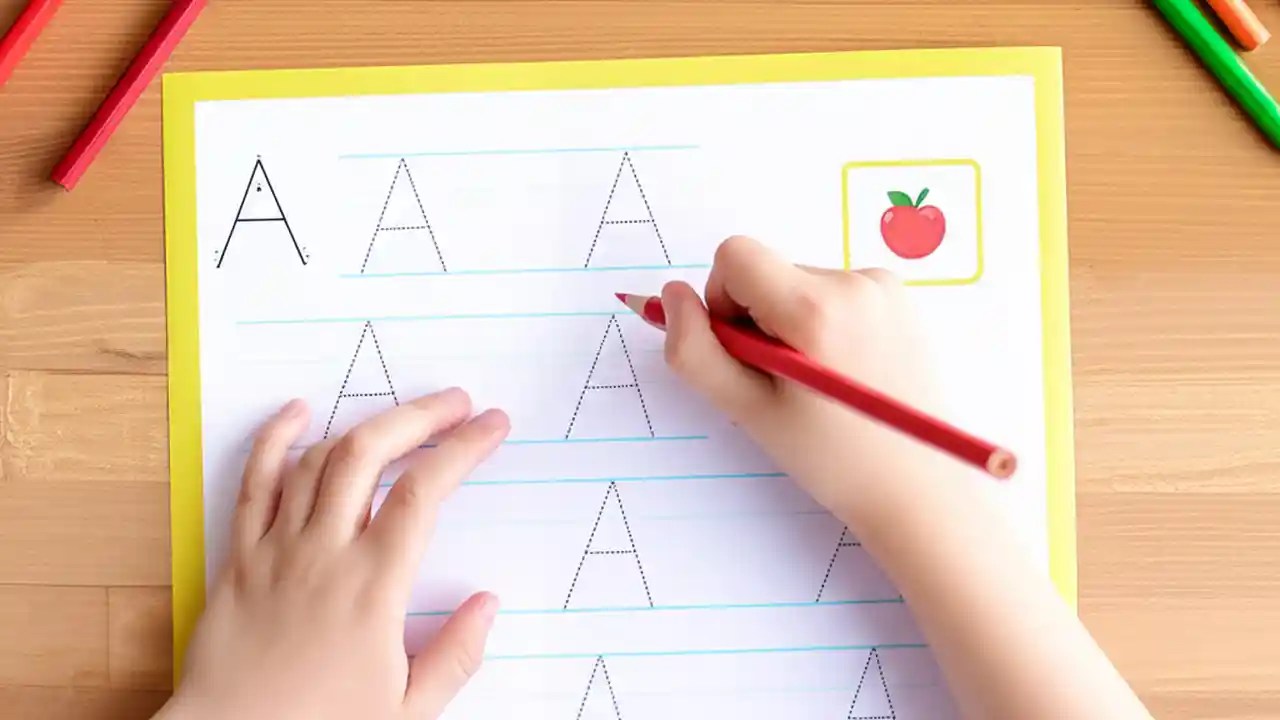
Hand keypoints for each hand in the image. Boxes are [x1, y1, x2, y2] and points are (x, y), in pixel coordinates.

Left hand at [157, 390, 509, 719]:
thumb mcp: (408, 710)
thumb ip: (455, 655)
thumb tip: (487, 604)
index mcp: (373, 588)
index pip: (424, 493)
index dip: (461, 448)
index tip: (491, 425)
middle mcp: (325, 553)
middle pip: (369, 454)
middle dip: (418, 416)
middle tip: (455, 404)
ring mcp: (277, 549)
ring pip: (319, 459)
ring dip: (365, 423)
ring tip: (401, 414)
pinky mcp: (240, 558)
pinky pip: (255, 483)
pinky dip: (275, 439)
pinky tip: (297, 412)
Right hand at [661, 235, 947, 531]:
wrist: (919, 489)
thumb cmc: (832, 460)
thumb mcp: (749, 412)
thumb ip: (696, 351)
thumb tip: (672, 297)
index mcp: (815, 308)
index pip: (735, 256)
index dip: (723, 301)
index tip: (745, 351)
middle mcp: (854, 283)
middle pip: (769, 273)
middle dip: (761, 319)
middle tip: (785, 383)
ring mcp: (884, 289)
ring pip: (800, 285)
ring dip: (793, 325)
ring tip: (820, 385)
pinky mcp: (902, 300)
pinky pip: (836, 293)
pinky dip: (826, 325)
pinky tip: (846, 374)